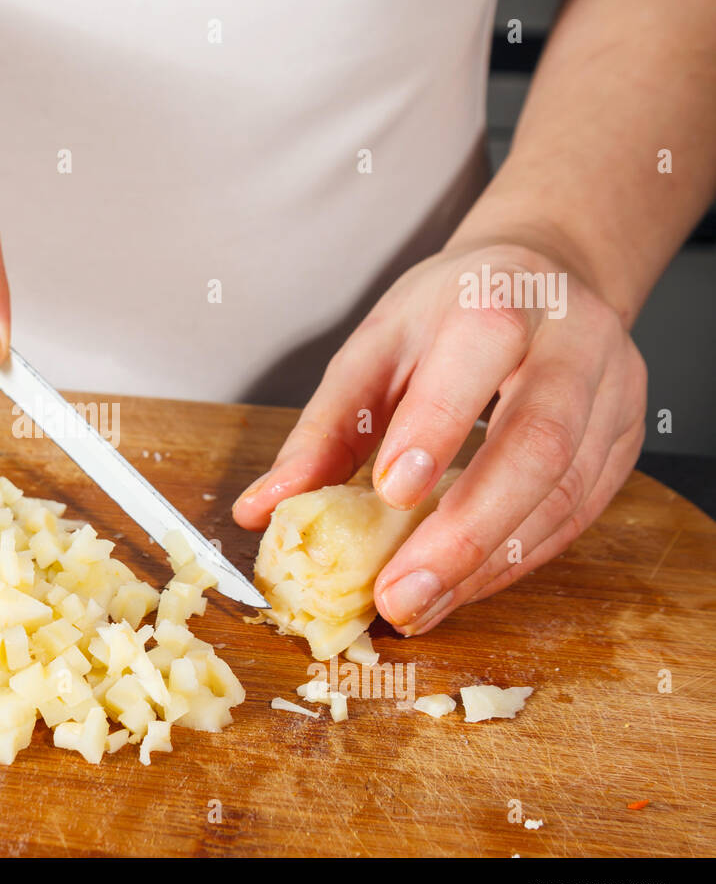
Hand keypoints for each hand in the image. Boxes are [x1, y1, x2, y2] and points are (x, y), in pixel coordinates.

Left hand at [233, 243, 646, 634]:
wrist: (543, 277)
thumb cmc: (446, 312)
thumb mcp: (374, 348)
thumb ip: (322, 428)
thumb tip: (258, 509)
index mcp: (498, 296)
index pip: (479, 351)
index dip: (438, 425)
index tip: (389, 493)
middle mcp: (572, 343)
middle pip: (538, 444)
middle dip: (465, 532)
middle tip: (399, 595)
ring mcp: (612, 395)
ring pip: (564, 495)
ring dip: (486, 565)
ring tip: (418, 606)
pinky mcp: (625, 442)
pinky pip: (576, 517)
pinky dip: (513, 563)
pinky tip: (461, 589)